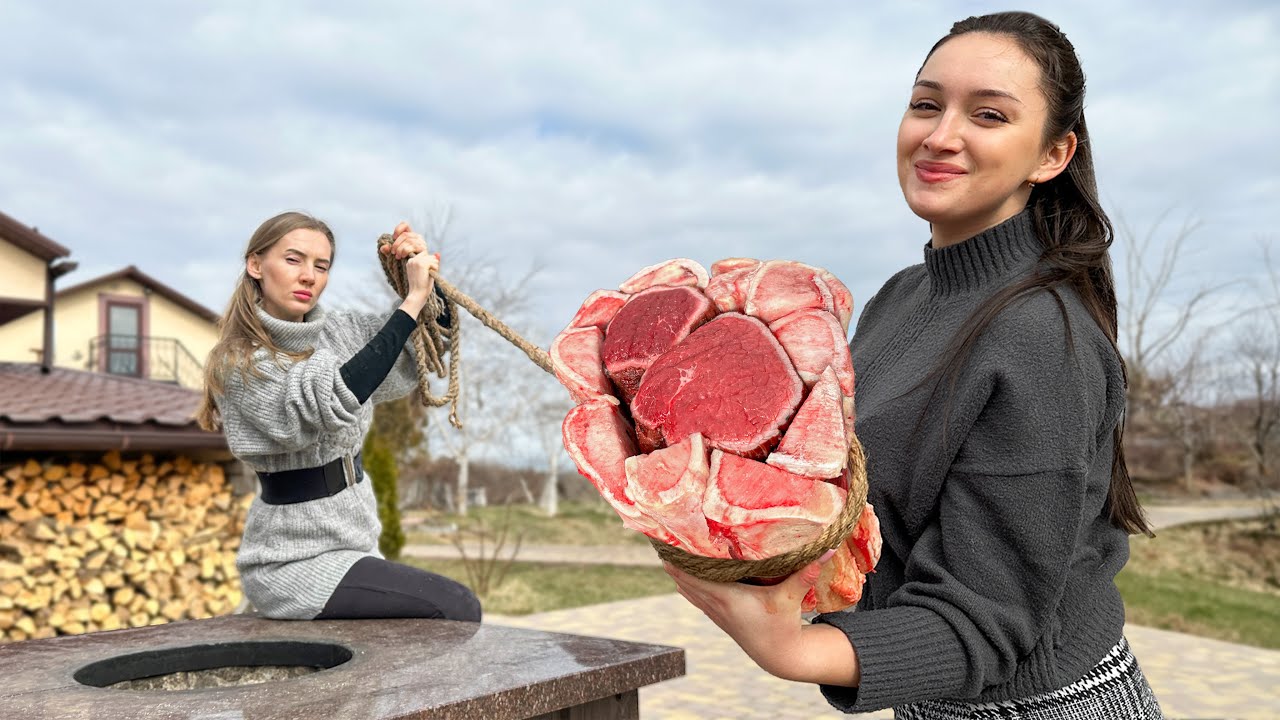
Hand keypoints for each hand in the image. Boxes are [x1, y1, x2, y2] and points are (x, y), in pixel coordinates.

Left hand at [380, 222, 431, 259]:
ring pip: (408, 240)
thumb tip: (383, 247)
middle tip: (393, 252)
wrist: (415, 271)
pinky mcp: (424, 249)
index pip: (405, 225)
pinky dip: (405, 250)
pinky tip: (402, 256)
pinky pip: (413, 246)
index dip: (398, 229)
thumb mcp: (394, 255)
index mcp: (410, 235)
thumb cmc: (404, 262)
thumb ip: (388, 250)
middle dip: (396, 244)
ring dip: (400, 249)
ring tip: (397, 256)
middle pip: (405, 235)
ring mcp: (422, 242)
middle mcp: (417, 237)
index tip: (393, 238)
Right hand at [398, 252, 440, 317]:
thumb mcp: (427, 272)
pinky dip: (435, 269)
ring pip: (433, 258)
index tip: (425, 272)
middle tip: (427, 274)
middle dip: (432, 264)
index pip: (425, 255)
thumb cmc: (422, 285)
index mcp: (410, 261)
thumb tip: (438, 253)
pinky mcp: (422, 264)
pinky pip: (434, 262)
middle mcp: (412, 260)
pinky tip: (430, 275)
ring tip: (428, 275)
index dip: (429, 263)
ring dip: (434, 267)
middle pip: (429, 255)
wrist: (417, 294)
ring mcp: (416, 261)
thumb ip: (431, 262)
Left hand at [665, 552, 859, 685]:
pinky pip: (692, 593)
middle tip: (660, 532)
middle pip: (682, 578)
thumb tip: (827, 548)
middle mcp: (715, 603)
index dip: (677, 558)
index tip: (666, 537)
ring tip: (663, 545)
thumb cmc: (783, 625)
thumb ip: (806, 573)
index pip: (692, 575)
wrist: (779, 655)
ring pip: (684, 586)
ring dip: (675, 568)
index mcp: (726, 597)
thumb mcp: (792, 597)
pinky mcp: (717, 614)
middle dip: (671, 557)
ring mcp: (713, 610)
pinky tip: (677, 568)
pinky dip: (683, 580)